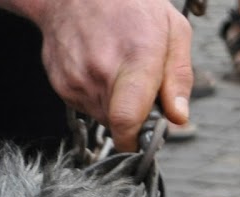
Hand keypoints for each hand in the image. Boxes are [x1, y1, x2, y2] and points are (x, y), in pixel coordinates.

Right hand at [0, 0, 193, 149]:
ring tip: (117, 68)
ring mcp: (76, 79)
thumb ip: (179, 77)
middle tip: (138, 85)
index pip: (128, 119)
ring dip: (114, 103)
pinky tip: (98, 65)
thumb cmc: (129, 4)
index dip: (136, 139)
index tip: (143, 140)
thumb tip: (178, 116)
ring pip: (102, 115)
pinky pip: (84, 105)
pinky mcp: (61, 84)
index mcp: (136, 57)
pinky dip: (95, 94)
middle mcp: (101, 72)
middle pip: (119, 122)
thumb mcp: (172, 29)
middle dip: (133, 114)